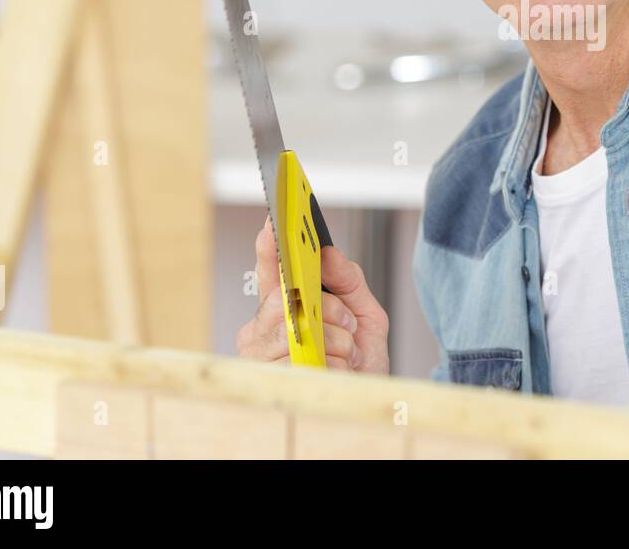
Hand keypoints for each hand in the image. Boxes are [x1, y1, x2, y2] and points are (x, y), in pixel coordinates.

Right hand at [236, 218, 389, 373]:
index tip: (273, 223)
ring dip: (337, 340)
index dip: (268, 247)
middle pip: (286, 298)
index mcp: (281, 308)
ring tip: (347, 354)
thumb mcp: (365, 314)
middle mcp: (261, 330)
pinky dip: (334, 364)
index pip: (269, 271)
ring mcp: (259, 358)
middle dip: (329, 308)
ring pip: (296, 328)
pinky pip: (302, 359)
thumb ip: (349, 281)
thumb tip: (328, 253)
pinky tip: (337, 373)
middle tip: (348, 324)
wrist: (369, 405)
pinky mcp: (269, 383)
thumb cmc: (359, 364)